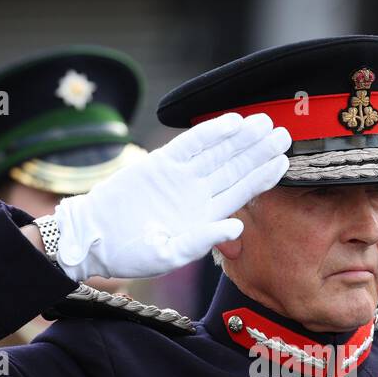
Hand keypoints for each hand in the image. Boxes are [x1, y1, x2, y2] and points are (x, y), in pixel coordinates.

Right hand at [51, 112, 290, 279]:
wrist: (93, 239)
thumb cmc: (130, 254)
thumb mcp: (169, 254)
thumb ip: (203, 241)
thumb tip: (238, 226)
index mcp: (204, 216)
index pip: (241, 192)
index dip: (262, 176)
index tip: (283, 162)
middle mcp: (197, 193)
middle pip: (234, 167)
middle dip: (258, 151)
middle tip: (284, 134)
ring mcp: (180, 176)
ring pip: (218, 152)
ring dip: (241, 138)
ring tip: (264, 123)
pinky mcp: (160, 163)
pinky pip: (190, 144)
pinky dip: (210, 132)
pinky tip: (232, 122)